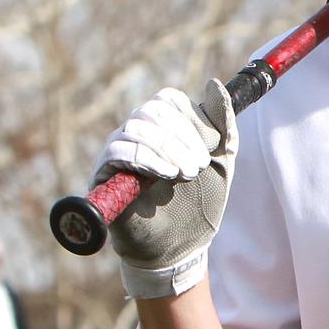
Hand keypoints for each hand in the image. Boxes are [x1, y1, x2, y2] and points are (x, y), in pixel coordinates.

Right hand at [91, 80, 235, 299]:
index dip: (189, 119)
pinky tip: (165, 174)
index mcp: (163, 126)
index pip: (167, 99)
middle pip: (151, 110)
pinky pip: (117, 149)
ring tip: (183, 174)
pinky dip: (146, 158)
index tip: (208, 148)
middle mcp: (137, 133)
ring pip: (135, 128)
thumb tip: (213, 85)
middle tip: (197, 167)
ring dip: (166, 149)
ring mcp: (118, 151)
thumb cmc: (200, 201)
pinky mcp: (105, 173)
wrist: (183, 243)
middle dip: (180, 137)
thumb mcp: (222, 161)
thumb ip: (223, 125)